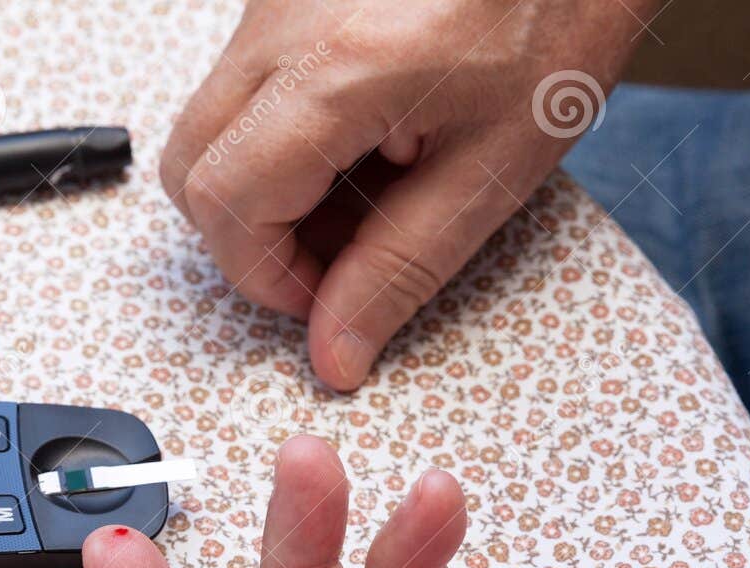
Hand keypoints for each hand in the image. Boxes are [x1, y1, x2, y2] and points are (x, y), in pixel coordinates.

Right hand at [161, 0, 654, 389]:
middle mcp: (282, 23)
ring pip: (211, 129)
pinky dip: (284, 135)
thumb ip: (401, 267)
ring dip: (268, 185)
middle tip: (338, 251)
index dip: (267, 277)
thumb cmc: (559, 17)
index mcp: (337, 72)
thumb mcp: (495, 167)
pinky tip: (367, 131)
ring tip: (366, 182)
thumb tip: (333, 352)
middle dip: (250, 237)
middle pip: (189, 170)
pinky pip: (245, 87)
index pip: (226, 204)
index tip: (327, 295)